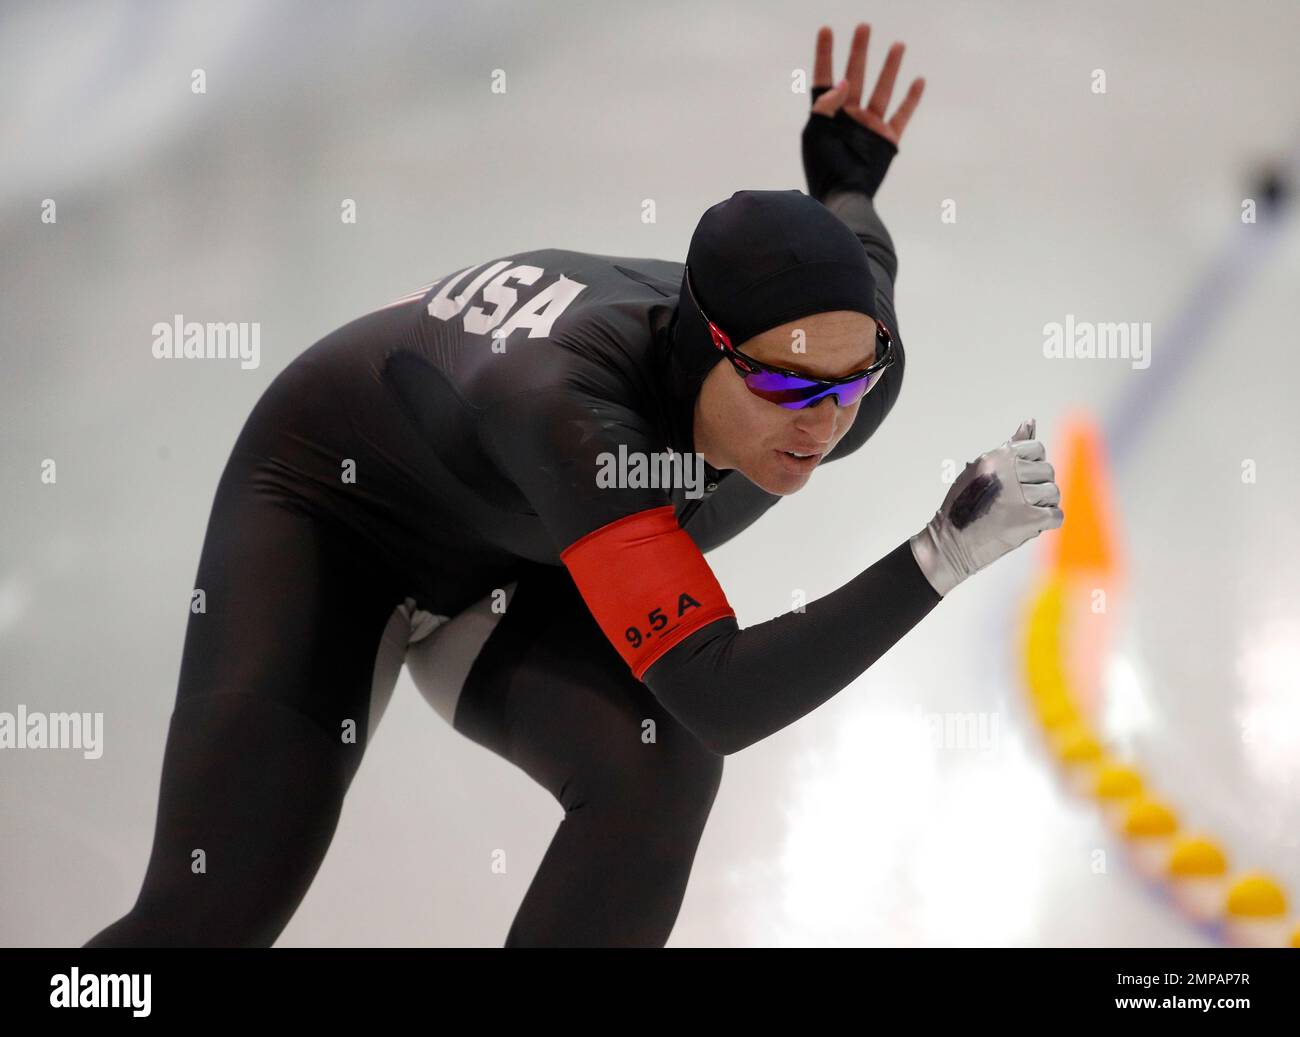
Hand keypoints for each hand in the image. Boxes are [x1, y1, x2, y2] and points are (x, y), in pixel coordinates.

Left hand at [802, 23, 925, 201]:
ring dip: (889, 68)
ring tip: (898, 44)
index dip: (825, 54)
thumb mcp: (814, 132)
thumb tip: (843, 80)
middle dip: (859, 51)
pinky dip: (911, 99)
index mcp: (826, 116)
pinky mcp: (886, 140)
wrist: (843, 196)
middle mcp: (848, 118)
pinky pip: (902, 115)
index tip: (826, 29)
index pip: (824, 78)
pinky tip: (918, 80)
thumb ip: (826, 103)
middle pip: (854, 76)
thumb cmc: (823, 168)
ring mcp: (868, 127)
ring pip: (881, 89)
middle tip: (864, 27)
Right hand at [909, 419, 1064, 596]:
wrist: (949, 544)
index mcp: (996, 457)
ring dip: (1042, 505)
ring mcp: (1020, 496)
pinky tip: (1027, 524)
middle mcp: (1008, 471)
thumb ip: (1009, 448)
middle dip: (1036, 486)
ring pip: (1053, 493)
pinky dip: (1046, 522)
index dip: (1031, 465)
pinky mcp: (1029, 519)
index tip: (1017, 479)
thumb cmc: (963, 506)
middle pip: (1047, 471)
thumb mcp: (980, 469)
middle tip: (1014, 501)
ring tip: (1020, 512)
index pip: (1036, 449)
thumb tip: (1030, 422)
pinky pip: (1056, 515)